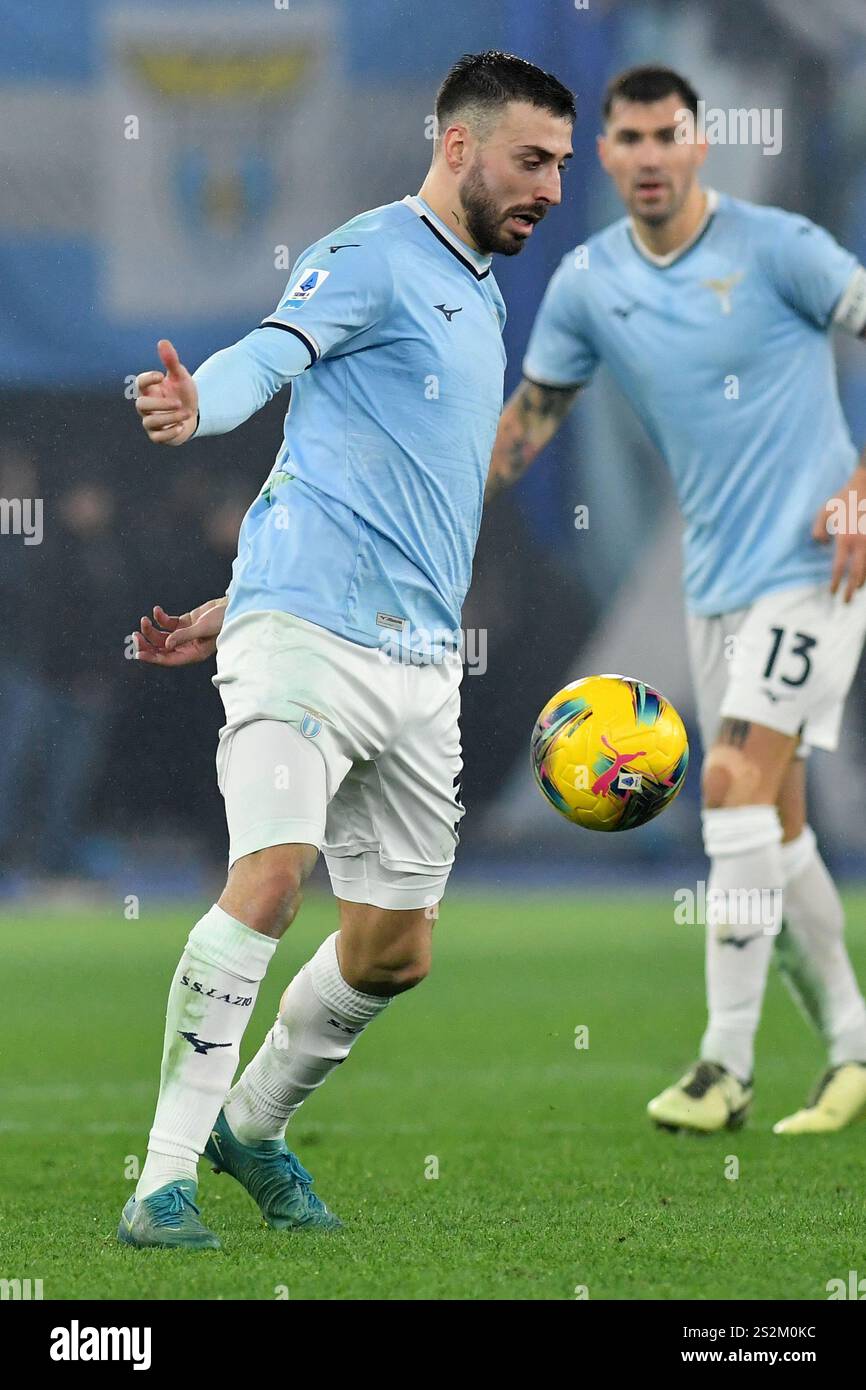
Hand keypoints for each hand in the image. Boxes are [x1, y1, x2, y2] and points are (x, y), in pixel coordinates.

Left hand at [133, 599, 226, 666]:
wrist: (231, 607)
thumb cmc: (222, 621)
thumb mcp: (203, 628)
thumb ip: (184, 636)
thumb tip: (167, 644)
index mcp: (193, 653)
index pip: (169, 659)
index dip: (153, 658)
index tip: (139, 654)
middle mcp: (187, 646)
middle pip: (162, 649)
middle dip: (147, 643)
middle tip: (135, 636)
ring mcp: (185, 634)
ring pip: (162, 636)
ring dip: (151, 629)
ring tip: (144, 620)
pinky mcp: (185, 623)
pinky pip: (167, 623)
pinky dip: (160, 618)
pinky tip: (156, 610)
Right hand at [134, 339, 198, 445]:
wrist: (193, 415)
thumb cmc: (183, 393)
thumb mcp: (180, 377)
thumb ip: (171, 361)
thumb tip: (162, 341)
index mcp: (149, 389)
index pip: (139, 383)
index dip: (147, 379)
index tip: (161, 375)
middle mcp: (146, 406)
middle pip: (141, 405)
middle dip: (161, 404)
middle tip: (179, 402)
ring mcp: (150, 422)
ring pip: (150, 422)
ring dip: (170, 417)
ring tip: (187, 413)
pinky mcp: (158, 436)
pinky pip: (157, 437)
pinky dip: (169, 432)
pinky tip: (181, 426)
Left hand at [812, 465, 865, 601]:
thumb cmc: (843, 498)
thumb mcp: (824, 511)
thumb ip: (818, 529)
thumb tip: (821, 544)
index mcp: (845, 538)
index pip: (839, 567)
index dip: (836, 582)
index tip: (833, 592)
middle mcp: (861, 543)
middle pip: (857, 574)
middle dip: (851, 590)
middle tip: (846, 602)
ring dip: (863, 582)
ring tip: (857, 590)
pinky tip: (865, 576)